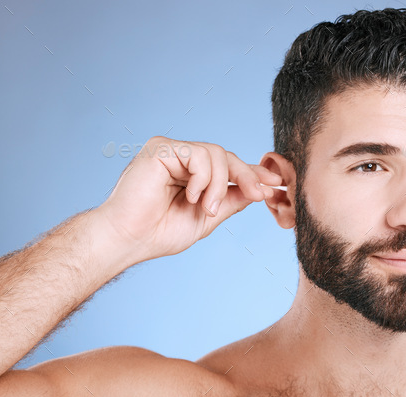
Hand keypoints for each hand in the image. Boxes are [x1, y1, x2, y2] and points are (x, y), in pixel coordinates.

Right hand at [96, 136, 281, 262]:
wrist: (129, 239)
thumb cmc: (159, 232)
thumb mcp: (206, 217)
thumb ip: (230, 201)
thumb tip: (259, 190)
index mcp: (192, 175)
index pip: (228, 166)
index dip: (253, 172)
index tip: (276, 182)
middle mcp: (182, 159)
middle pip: (226, 156)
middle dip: (247, 176)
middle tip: (259, 194)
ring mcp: (172, 151)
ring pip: (216, 154)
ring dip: (220, 184)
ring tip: (209, 208)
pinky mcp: (162, 148)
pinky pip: (199, 155)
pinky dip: (203, 179)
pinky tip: (191, 197)